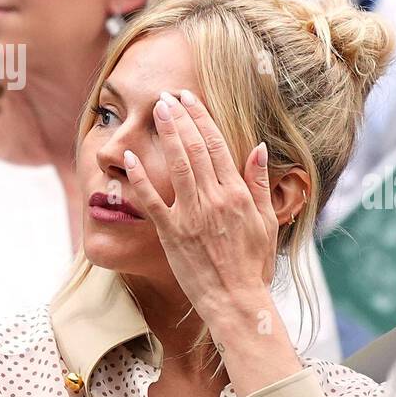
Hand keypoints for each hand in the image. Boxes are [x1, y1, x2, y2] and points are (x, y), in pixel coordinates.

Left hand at [122, 91, 301, 395]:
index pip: (219, 145)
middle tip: (168, 95)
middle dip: (181, 117)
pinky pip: (152, 200)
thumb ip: (260, 183)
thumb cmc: (253, 265)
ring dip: (167, 134)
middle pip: (196, 148)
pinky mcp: (172, 233)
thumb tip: (258, 148)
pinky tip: (128, 158)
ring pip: (178, 164)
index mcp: (238, 194)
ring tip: (157, 109)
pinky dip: (139, 177)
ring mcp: (192, 215)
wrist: (236, 300)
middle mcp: (215, 199)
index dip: (202, 118)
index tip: (190, 98)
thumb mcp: (267, 221)